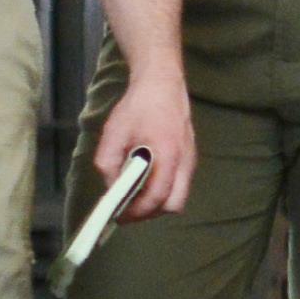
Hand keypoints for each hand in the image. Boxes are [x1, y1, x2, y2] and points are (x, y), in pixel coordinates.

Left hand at [93, 74, 196, 221]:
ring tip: (135, 195)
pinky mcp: (190, 157)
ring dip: (157, 202)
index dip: (138, 211)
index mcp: (168, 155)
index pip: (157, 197)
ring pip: (179, 196)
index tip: (121, 215)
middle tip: (129, 210)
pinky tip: (146, 180)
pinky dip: (163, 190)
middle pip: (174, 205)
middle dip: (151, 212)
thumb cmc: (138, 106)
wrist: (162, 83)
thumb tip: (111, 188)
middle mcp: (185, 161)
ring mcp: (190, 160)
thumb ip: (109, 163)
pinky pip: (180, 184)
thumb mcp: (114, 132)